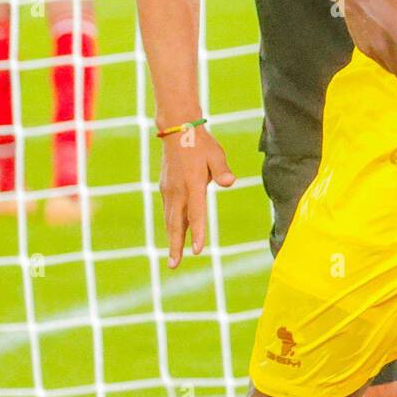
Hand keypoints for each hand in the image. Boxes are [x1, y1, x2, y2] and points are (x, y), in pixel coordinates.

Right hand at [159, 125, 235, 267]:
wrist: (177, 131)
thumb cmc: (201, 144)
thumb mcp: (216, 155)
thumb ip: (222, 170)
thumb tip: (231, 182)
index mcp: (193, 184)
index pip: (196, 214)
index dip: (197, 233)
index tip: (197, 250)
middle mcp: (178, 191)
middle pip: (176, 223)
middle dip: (176, 245)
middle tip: (174, 265)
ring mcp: (169, 190)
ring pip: (170, 219)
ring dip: (171, 239)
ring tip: (172, 257)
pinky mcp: (165, 188)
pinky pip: (168, 211)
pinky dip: (170, 225)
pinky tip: (173, 234)